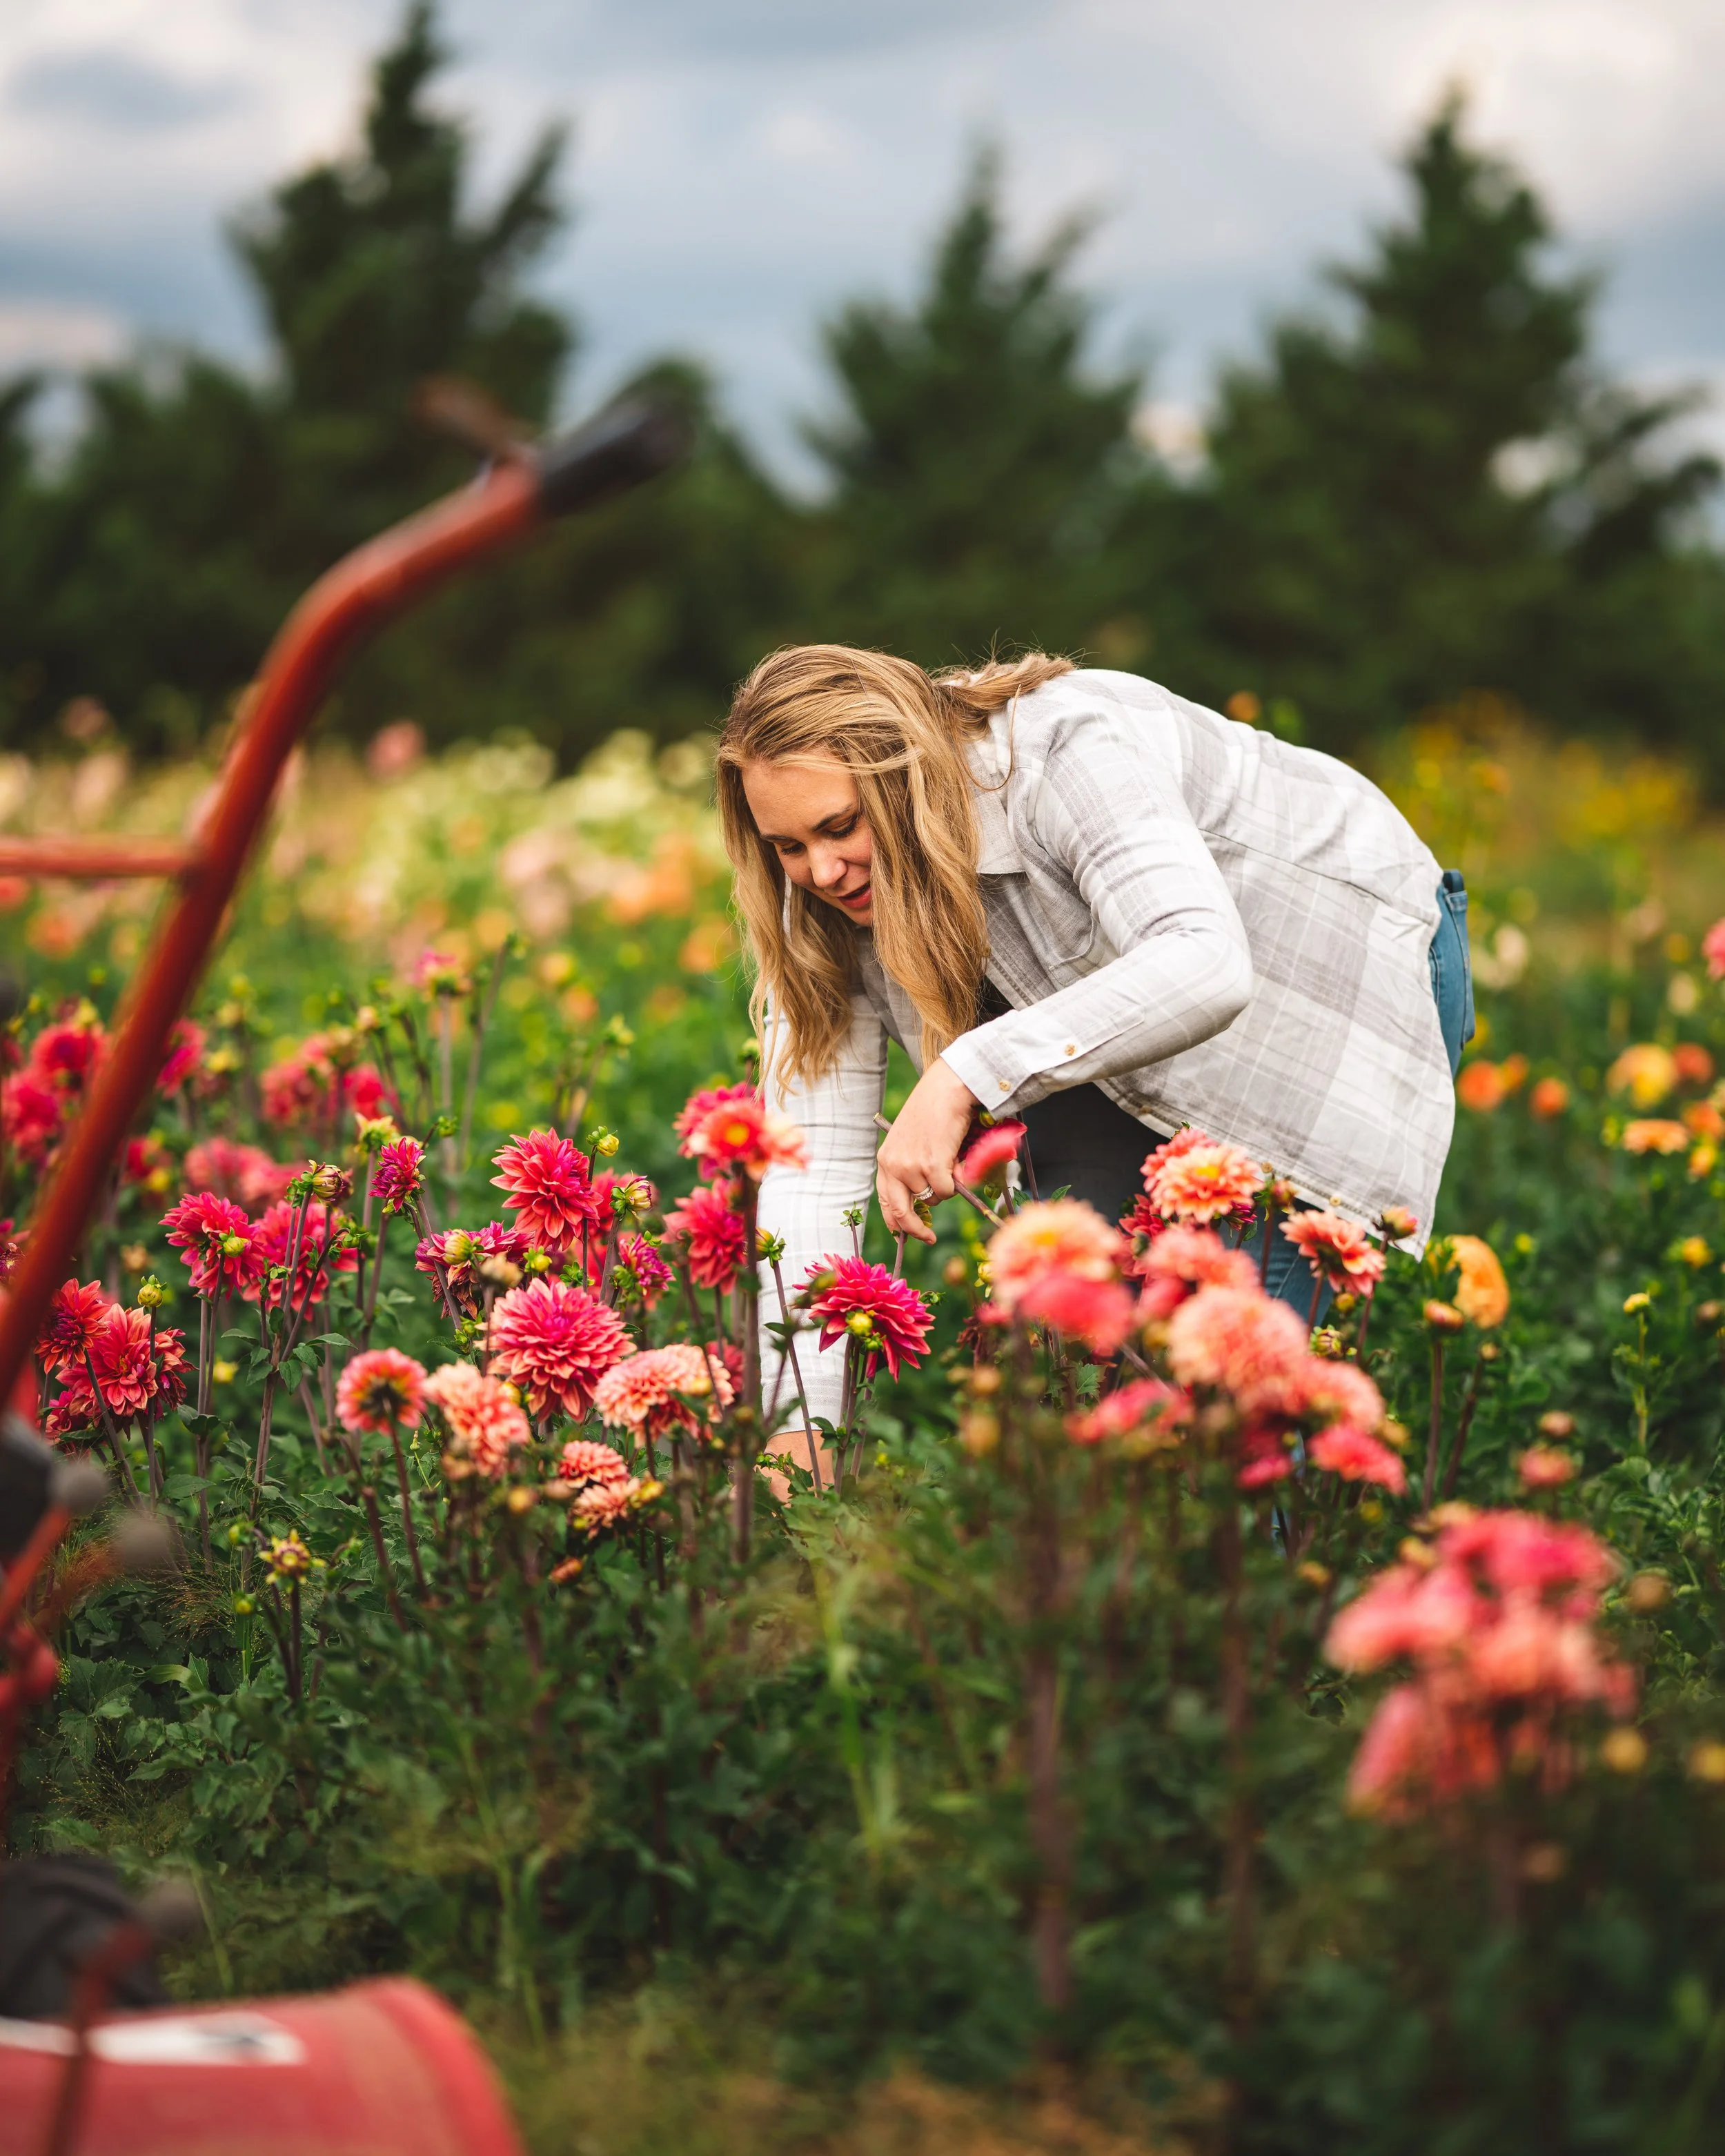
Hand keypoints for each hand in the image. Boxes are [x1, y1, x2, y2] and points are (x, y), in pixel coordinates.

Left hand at [876, 1058, 979, 1243]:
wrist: (947, 1088)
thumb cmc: (933, 1111)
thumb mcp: (910, 1141)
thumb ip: (911, 1169)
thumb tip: (926, 1202)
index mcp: (885, 1160)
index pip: (885, 1202)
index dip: (896, 1222)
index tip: (905, 1234)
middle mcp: (893, 1165)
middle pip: (901, 1213)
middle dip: (915, 1230)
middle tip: (929, 1238)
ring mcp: (911, 1166)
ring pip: (934, 1197)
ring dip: (946, 1187)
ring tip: (950, 1159)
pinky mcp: (932, 1165)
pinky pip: (948, 1190)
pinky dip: (958, 1180)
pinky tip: (957, 1158)